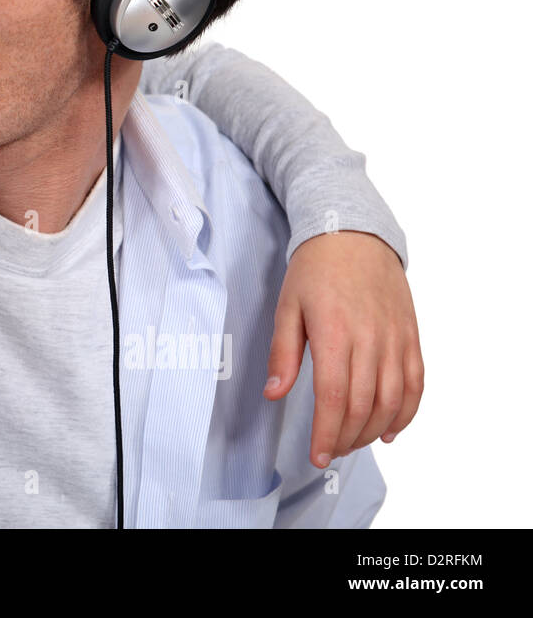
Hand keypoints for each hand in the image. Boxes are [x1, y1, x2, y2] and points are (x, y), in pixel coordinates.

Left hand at [263, 230, 423, 468]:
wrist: (354, 235)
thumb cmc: (315, 270)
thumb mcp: (287, 307)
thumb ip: (282, 353)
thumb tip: (273, 393)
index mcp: (334, 332)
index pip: (334, 398)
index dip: (327, 433)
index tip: (318, 455)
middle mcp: (370, 339)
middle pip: (363, 405)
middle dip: (346, 438)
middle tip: (331, 452)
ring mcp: (395, 338)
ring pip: (392, 400)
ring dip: (374, 430)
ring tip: (353, 443)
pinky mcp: (411, 336)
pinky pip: (416, 383)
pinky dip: (407, 412)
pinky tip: (391, 430)